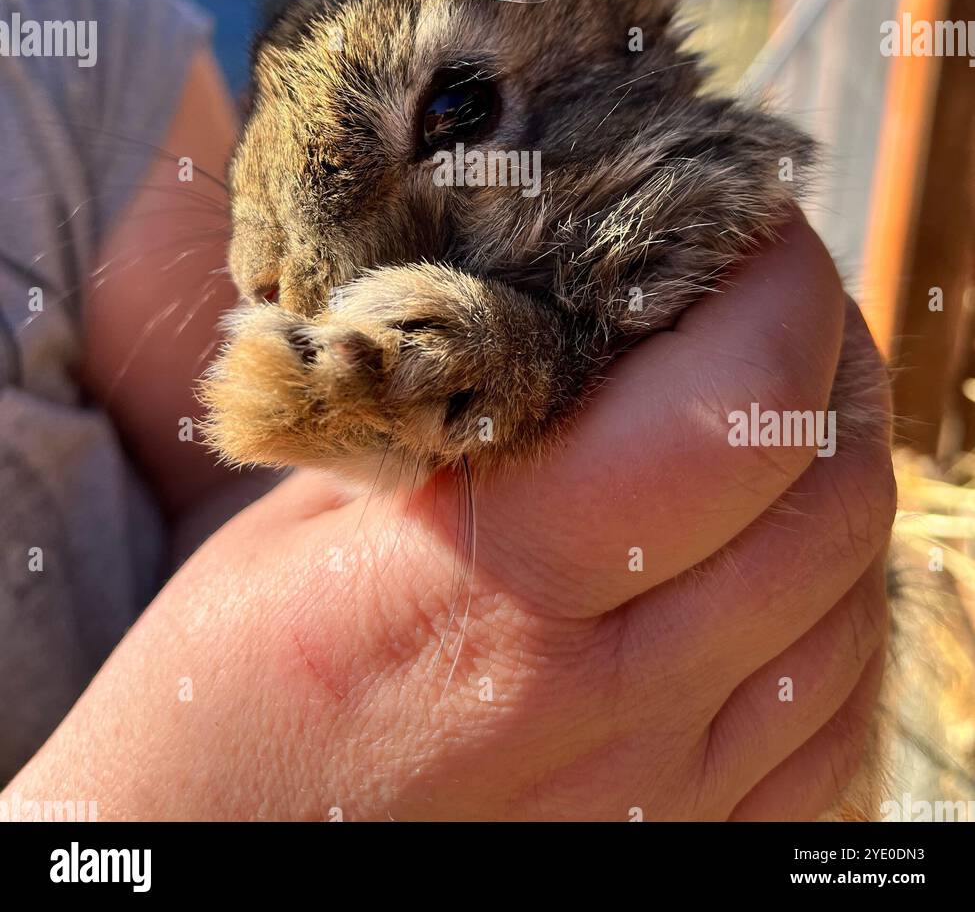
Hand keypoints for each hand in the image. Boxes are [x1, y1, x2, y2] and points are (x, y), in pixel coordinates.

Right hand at [10, 218, 893, 820]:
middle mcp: (612, 712)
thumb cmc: (227, 693)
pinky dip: (829, 613)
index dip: (777, 284)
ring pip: (855, 604)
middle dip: (828, 360)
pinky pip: (839, 721)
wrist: (208, 870)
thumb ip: (457, 406)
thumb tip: (573, 286)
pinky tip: (764, 562)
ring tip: (771, 414)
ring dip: (832, 480)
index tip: (747, 225)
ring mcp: (671, 804)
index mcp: (495, 593)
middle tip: (771, 300)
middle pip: (831, 495)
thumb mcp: (306, 515)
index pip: (734, 406)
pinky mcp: (696, 854)